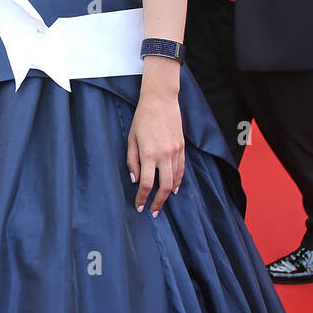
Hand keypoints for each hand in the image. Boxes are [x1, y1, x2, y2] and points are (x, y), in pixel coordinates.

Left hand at [126, 83, 184, 215]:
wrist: (161, 101)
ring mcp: (175, 151)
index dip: (142, 198)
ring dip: (168, 194)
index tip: (139, 206)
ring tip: (162, 203)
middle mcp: (164, 155)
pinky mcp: (182, 147)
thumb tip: (135, 179)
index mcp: (148, 153)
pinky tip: (173, 188)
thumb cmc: (142, 119)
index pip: (146, 183)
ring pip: (175, 180)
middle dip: (158, 202)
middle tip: (153, 212)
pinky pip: (181, 169)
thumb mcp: (131, 139)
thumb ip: (132, 161)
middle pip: (164, 186)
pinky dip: (178, 181)